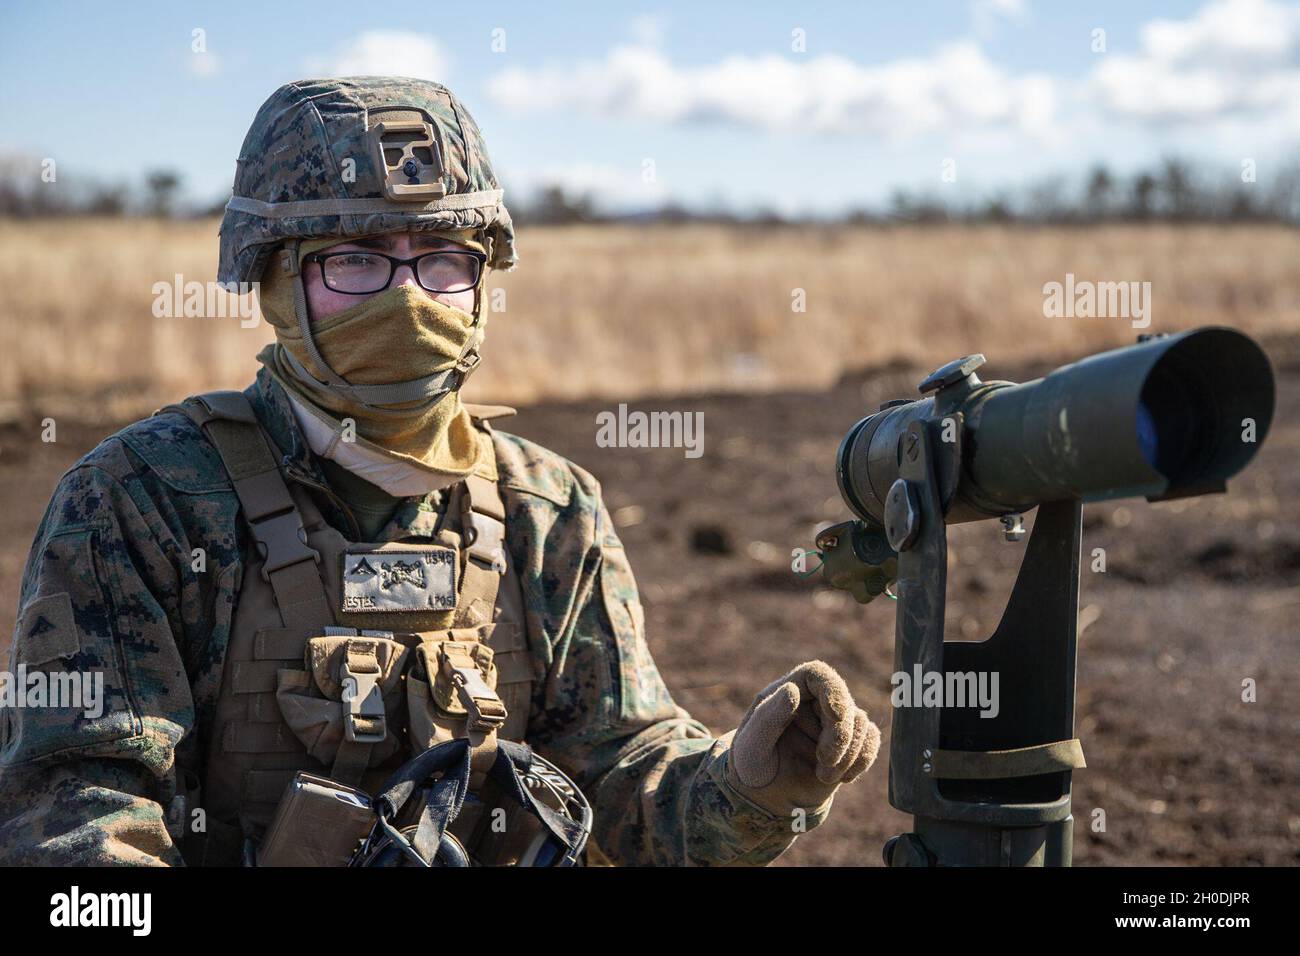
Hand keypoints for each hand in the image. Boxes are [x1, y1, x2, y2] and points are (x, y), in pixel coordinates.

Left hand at [724, 660, 879, 816]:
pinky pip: (871, 740)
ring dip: (848, 753)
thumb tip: (792, 689)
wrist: (765, 798)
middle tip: (824, 762)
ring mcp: (832, 721)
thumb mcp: (751, 746)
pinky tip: (842, 778)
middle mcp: (812, 702)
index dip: (832, 690)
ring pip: (861, 723)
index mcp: (785, 692)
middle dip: (839, 736)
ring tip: (823, 776)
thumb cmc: (752, 768)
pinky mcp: (849, 742)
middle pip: (844, 703)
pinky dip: (861, 760)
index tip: (837, 715)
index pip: (817, 674)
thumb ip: (767, 718)